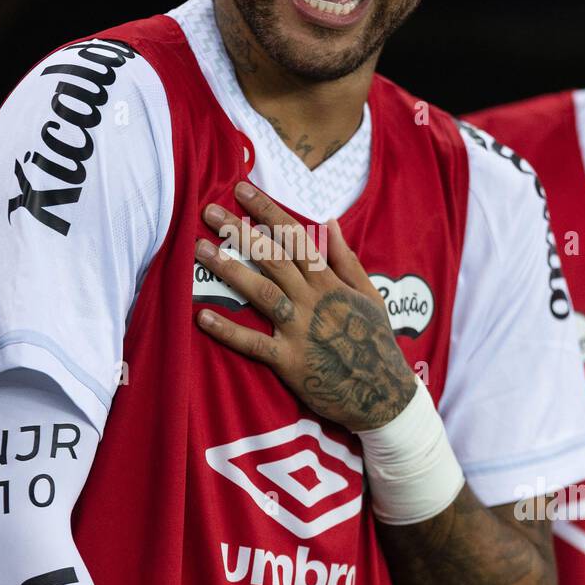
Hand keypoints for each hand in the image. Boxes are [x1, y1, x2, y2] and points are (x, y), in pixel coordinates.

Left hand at [195, 181, 415, 433]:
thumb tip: (328, 222)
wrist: (384, 395)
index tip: (242, 190)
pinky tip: (202, 316)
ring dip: (230, 270)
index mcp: (330, 283)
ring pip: (262, 292)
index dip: (267, 211)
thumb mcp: (369, 295)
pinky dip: (228, 331)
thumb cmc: (375, 342)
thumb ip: (346, 259)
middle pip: (273, 257)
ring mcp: (300, 330)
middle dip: (240, 231)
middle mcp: (313, 301)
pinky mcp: (290, 362)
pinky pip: (254, 344)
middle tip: (209, 211)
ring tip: (201, 250)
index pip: (295, 237)